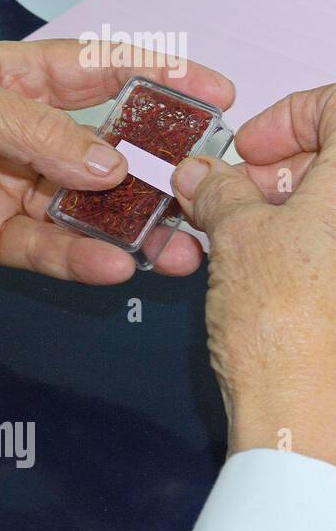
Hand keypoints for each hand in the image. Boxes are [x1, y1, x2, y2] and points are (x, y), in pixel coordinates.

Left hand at [0, 39, 234, 285]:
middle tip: (208, 185)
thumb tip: (112, 164)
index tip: (214, 92)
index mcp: (9, 79)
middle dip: (159, 163)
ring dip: (136, 224)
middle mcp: (19, 132)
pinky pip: (52, 248)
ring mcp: (11, 187)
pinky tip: (117, 266)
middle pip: (107, 144)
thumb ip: (40, 131)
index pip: (97, 69)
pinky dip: (84, 257)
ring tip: (181, 246)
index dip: (157, 76)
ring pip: (90, 205)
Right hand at [171, 83, 335, 465]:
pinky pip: (333, 250)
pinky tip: (270, 271)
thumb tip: (207, 176)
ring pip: (334, 210)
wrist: (309, 412)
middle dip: (284, 170)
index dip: (289, 118)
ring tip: (242, 241)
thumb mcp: (235, 236)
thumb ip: (221, 189)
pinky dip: (310, 248)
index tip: (250, 151)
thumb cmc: (287, 329)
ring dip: (294, 210)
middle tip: (233, 199)